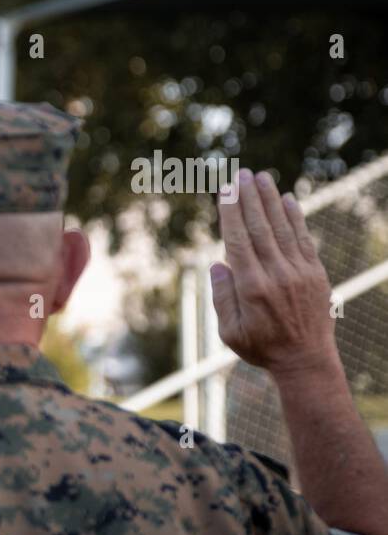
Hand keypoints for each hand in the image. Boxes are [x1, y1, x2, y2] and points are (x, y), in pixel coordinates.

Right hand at [210, 167, 337, 378]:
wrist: (305, 360)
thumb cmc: (260, 347)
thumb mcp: (229, 331)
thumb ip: (221, 297)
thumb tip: (218, 265)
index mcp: (251, 287)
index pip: (238, 240)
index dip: (231, 213)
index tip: (225, 191)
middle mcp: (276, 274)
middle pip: (260, 227)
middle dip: (249, 198)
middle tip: (242, 174)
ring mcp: (299, 272)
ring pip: (282, 228)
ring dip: (271, 200)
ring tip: (262, 177)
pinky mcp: (315, 273)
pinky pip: (303, 239)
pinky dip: (295, 217)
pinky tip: (288, 200)